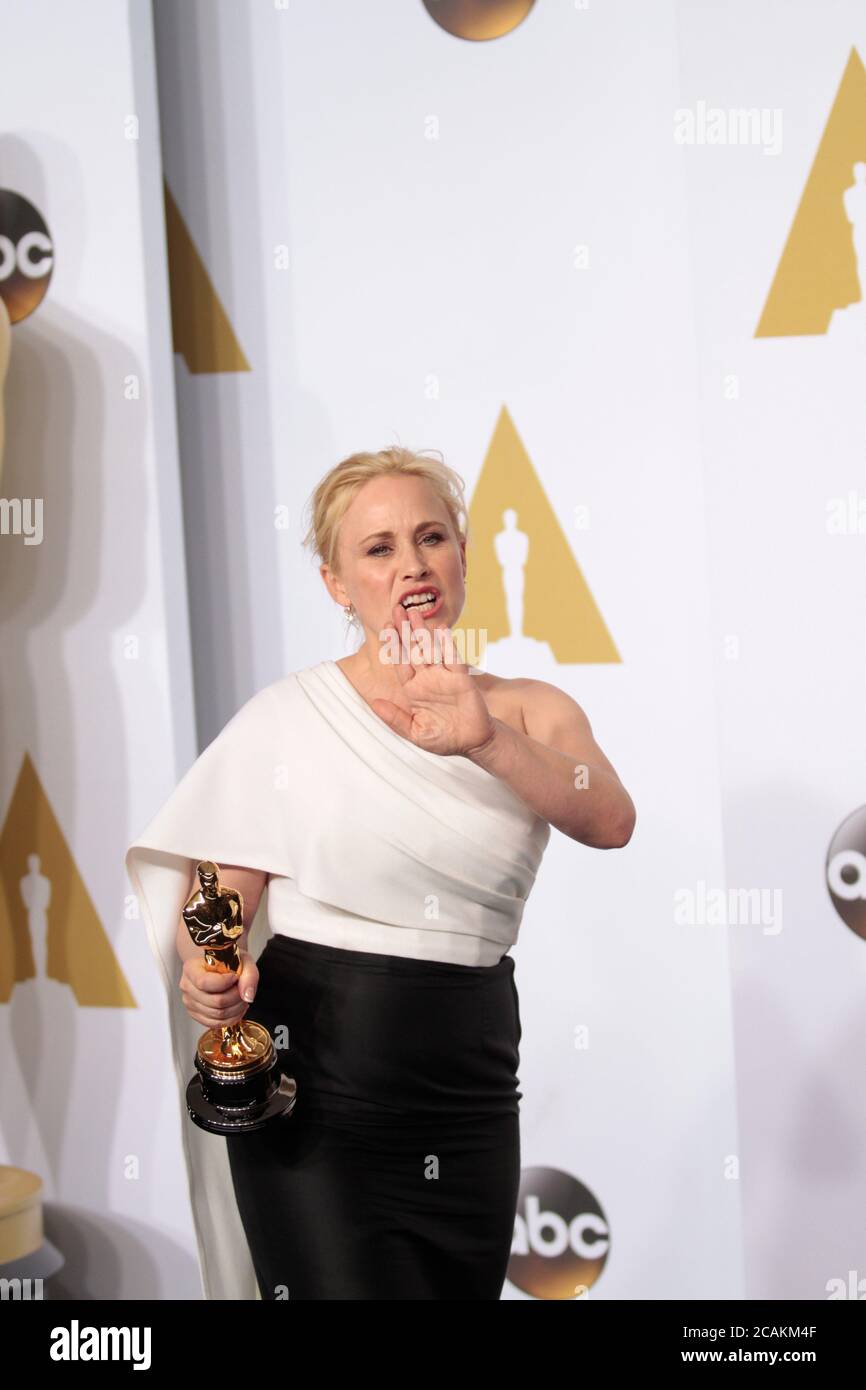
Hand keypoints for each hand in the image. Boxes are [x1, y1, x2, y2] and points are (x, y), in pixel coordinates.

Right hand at [179, 947, 258, 1029]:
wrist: (220, 965)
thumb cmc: (228, 961)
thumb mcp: (243, 961)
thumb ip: (249, 976)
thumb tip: (247, 996)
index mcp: (191, 968)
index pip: (204, 982)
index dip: (224, 983)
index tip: (235, 977)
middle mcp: (187, 986)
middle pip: (215, 1001)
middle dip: (236, 997)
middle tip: (243, 989)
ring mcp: (190, 1002)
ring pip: (218, 1015)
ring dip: (236, 1009)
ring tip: (241, 998)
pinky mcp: (196, 1014)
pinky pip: (215, 1024)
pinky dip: (231, 1018)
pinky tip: (237, 1008)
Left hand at [370, 602, 496, 756]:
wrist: (472, 742)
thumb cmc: (443, 738)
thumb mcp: (415, 732)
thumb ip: (395, 718)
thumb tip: (374, 703)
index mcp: (413, 689)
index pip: (400, 662)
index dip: (393, 645)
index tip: (384, 627)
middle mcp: (427, 678)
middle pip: (414, 649)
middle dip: (405, 629)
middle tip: (396, 608)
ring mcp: (444, 676)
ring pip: (431, 649)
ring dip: (422, 631)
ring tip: (413, 612)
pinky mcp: (461, 679)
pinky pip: (453, 659)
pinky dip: (447, 645)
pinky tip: (440, 630)